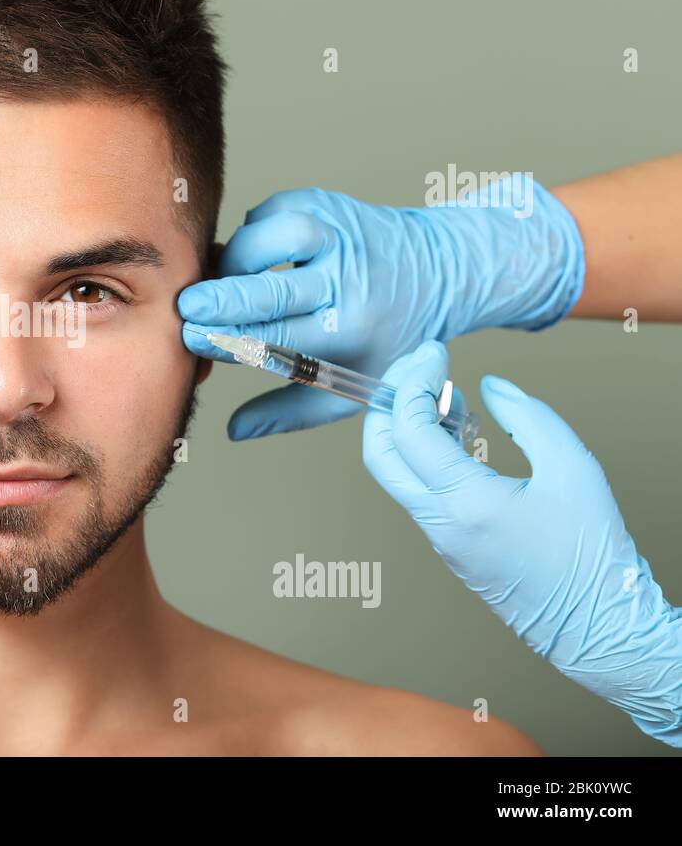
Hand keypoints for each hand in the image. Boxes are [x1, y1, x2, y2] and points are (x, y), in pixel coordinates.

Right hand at [178, 179, 583, 438]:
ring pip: (276, 234)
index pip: (283, 338)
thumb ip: (292, 410)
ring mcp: (340, 233)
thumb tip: (235, 430)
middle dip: (224, 296)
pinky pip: (274, 209)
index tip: (193, 340)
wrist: (444, 268)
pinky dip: (253, 230)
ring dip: (239, 255)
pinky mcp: (328, 202)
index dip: (233, 340)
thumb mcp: (355, 384)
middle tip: (185, 305)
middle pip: (277, 287)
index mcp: (353, 330)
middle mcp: (349, 279)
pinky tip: (251, 254)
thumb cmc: (390, 335)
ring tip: (220, 277)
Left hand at [364, 340, 681, 745]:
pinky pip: (419, 491)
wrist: (597, 625)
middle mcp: (440, 523)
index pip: (410, 430)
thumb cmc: (591, 554)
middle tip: (416, 370)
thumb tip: (488, 386)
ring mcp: (439, 539)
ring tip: (446, 396)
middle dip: (388, 403)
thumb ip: (528, 417)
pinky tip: (459, 433)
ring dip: (406, 428)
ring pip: (396, 474)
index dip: (414, 381)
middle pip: (380, 454)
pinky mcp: (449, 547)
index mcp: (465, 503)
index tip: (433, 352)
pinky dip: (425, 454)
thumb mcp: (574, 468)